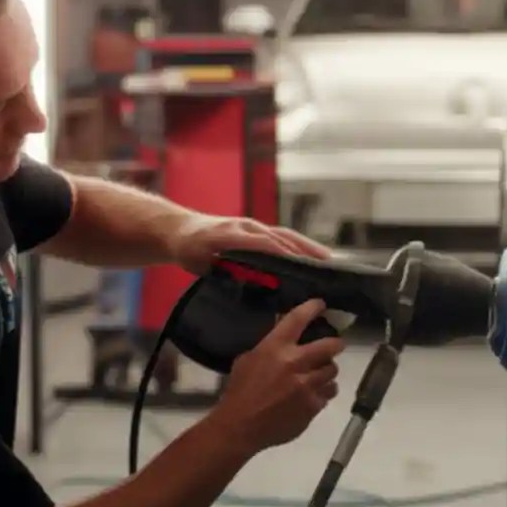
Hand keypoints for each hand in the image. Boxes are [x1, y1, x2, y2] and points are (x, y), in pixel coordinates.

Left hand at [170, 215, 331, 274]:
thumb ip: (220, 269)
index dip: (284, 253)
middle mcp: (248, 226)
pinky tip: (309, 255)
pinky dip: (296, 244)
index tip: (302, 266)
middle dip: (305, 248)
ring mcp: (253, 227)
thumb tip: (246, 280)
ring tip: (326, 258)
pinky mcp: (254, 231)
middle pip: (282, 235)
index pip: (264, 242)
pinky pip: (279, 236)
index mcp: (234, 233)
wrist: (179, 229)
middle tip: (327, 262)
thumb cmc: (188, 248)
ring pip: (284, 234)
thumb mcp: (198, 261)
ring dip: (306, 245)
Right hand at [209, 299, 344, 453]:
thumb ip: (270, 346)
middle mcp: (296, 363)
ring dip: (327, 371)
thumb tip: (285, 337)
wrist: (240, 426)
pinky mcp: (313, 406)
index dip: (313, 308)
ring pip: (333, 371)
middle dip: (336, 344)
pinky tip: (313, 395)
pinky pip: (328, 394)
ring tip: (320, 375)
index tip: (321, 304)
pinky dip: (323, 392)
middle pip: (330, 346)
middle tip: (335, 345)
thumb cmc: (239, 391)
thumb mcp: (248, 360)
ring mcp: (307, 385)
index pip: (298, 319)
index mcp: (276, 348)